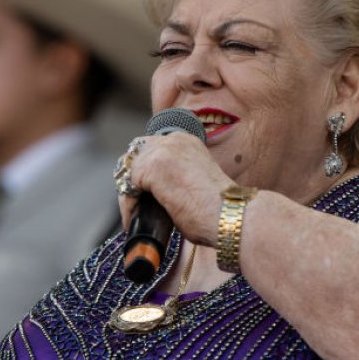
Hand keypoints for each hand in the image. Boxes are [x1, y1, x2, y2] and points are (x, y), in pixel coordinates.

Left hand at [117, 132, 232, 246]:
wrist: (229, 214)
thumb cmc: (218, 208)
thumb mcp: (196, 180)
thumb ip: (176, 176)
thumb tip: (156, 189)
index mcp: (186, 141)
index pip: (149, 148)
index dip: (141, 170)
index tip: (140, 192)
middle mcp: (173, 140)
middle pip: (134, 156)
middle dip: (130, 181)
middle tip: (134, 205)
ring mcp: (162, 151)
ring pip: (129, 172)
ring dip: (129, 195)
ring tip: (134, 216)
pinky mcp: (153, 167)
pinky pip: (128, 187)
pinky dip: (129, 205)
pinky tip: (136, 219)